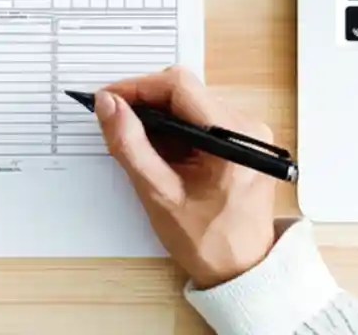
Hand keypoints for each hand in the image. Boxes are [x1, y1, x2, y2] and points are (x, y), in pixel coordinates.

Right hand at [96, 67, 275, 289]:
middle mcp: (248, 128)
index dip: (137, 87)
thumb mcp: (159, 195)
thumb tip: (109, 105)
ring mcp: (247, 133)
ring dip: (158, 118)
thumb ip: (130, 145)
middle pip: (185, 90)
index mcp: (234, 140)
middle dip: (145, 103)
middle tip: (117, 125)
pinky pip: (199, 117)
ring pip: (189, 102)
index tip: (108, 100)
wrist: (241, 270)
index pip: (179, 87)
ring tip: (141, 148)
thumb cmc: (208, 242)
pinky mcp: (240, 139)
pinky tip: (162, 154)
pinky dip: (173, 129)